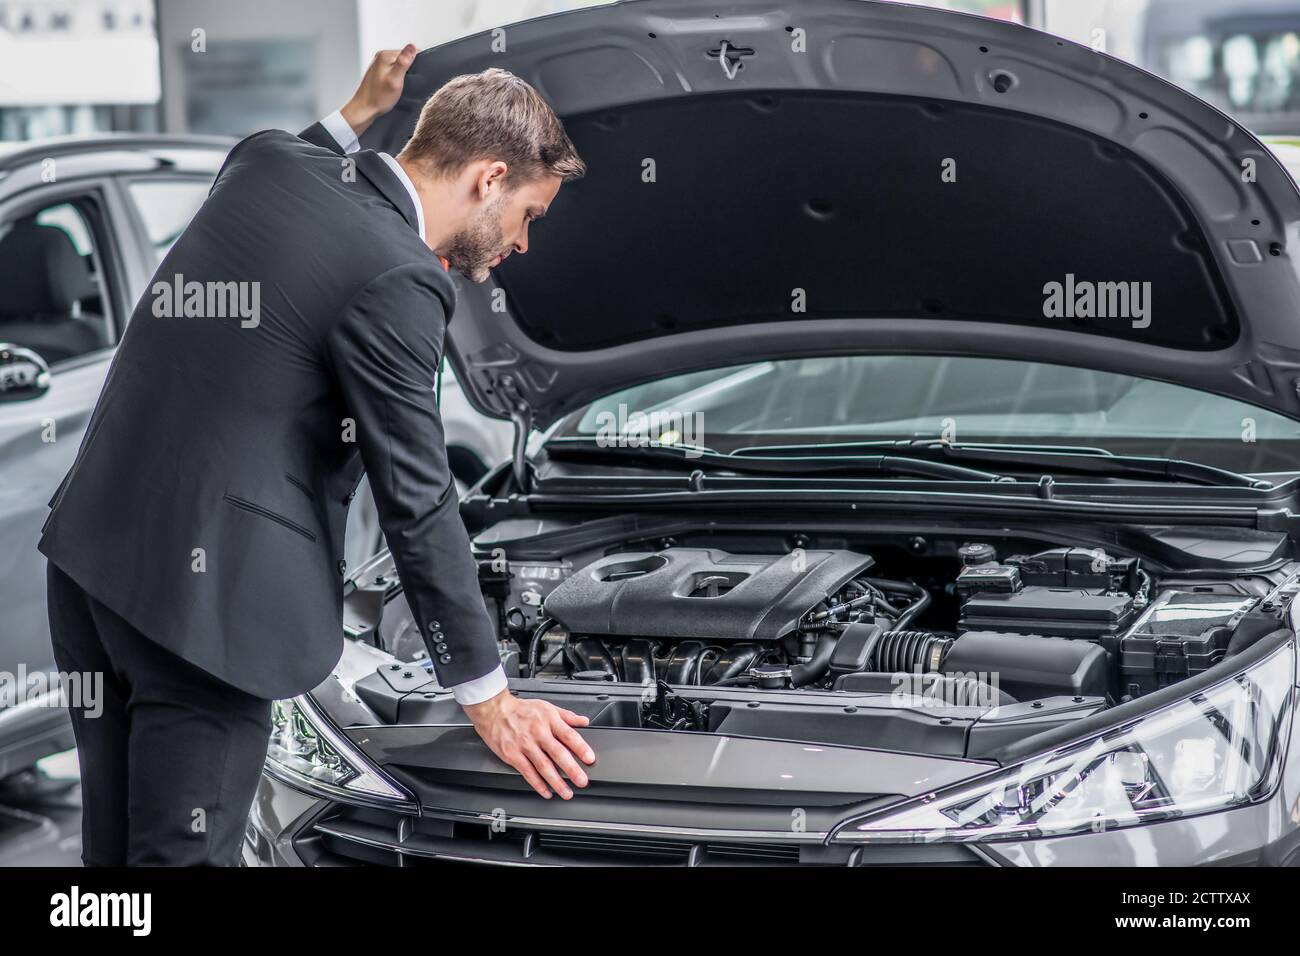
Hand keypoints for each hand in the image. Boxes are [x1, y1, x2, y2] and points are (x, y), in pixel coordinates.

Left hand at [340, 44, 417, 136]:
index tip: (413, 77)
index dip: (416, 65)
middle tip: (404, 84)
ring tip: (398, 87)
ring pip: (400, 66)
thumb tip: (412, 46)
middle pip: (404, 59)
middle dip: (409, 71)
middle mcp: (381, 57)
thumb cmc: (378, 98)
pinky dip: (397, 79)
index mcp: (385, 55)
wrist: (364, 109)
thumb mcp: (395, 79)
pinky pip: (394, 72)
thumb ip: (404, 62)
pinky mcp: (379, 72)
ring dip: (403, 76)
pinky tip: (394, 88)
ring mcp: (379, 64)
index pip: (409, 52)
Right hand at [464, 690, 595, 798]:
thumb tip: (584, 721)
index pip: (568, 735)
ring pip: (543, 766)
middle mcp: (537, 732)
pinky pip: (527, 772)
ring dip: (556, 782)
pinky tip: (546, 791)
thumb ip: (567, 716)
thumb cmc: (521, 710)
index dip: (581, 748)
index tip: (590, 759)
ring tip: (566, 792)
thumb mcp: (547, 707)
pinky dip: (538, 784)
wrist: (494, 710)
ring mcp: (524, 745)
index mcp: (549, 720)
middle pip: (558, 753)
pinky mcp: (512, 755)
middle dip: (572, 769)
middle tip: (582, 781)